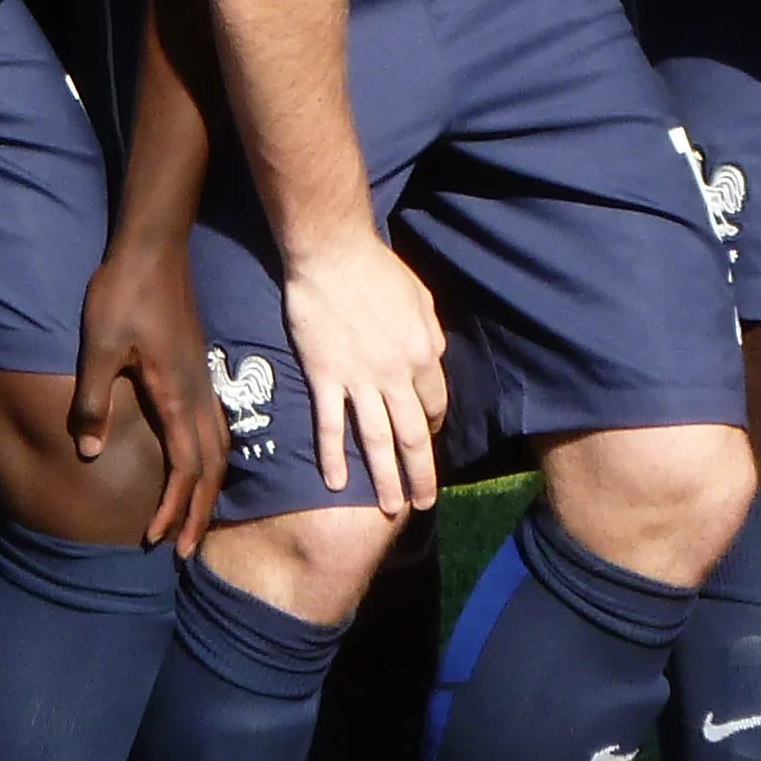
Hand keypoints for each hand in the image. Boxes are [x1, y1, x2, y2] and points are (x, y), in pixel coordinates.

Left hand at [74, 234, 224, 552]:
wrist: (152, 247)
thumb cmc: (123, 294)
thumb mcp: (99, 347)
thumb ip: (94, 401)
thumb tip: (87, 453)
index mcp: (177, 393)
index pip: (186, 466)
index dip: (173, 507)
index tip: (156, 539)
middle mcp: (198, 392)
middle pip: (211, 465)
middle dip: (199, 511)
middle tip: (184, 552)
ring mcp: (202, 378)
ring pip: (218, 447)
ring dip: (207, 488)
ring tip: (194, 519)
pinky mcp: (197, 367)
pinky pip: (213, 426)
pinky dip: (210, 459)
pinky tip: (197, 463)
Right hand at [283, 232, 447, 517]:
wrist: (333, 253)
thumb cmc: (379, 269)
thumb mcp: (421, 298)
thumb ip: (431, 333)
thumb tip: (434, 360)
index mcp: (423, 352)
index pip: (434, 404)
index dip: (433, 427)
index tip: (428, 441)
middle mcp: (395, 373)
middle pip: (412, 434)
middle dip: (420, 473)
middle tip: (424, 503)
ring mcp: (359, 378)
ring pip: (376, 439)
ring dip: (385, 478)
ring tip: (392, 508)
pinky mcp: (325, 377)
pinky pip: (331, 425)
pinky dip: (334, 456)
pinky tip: (337, 484)